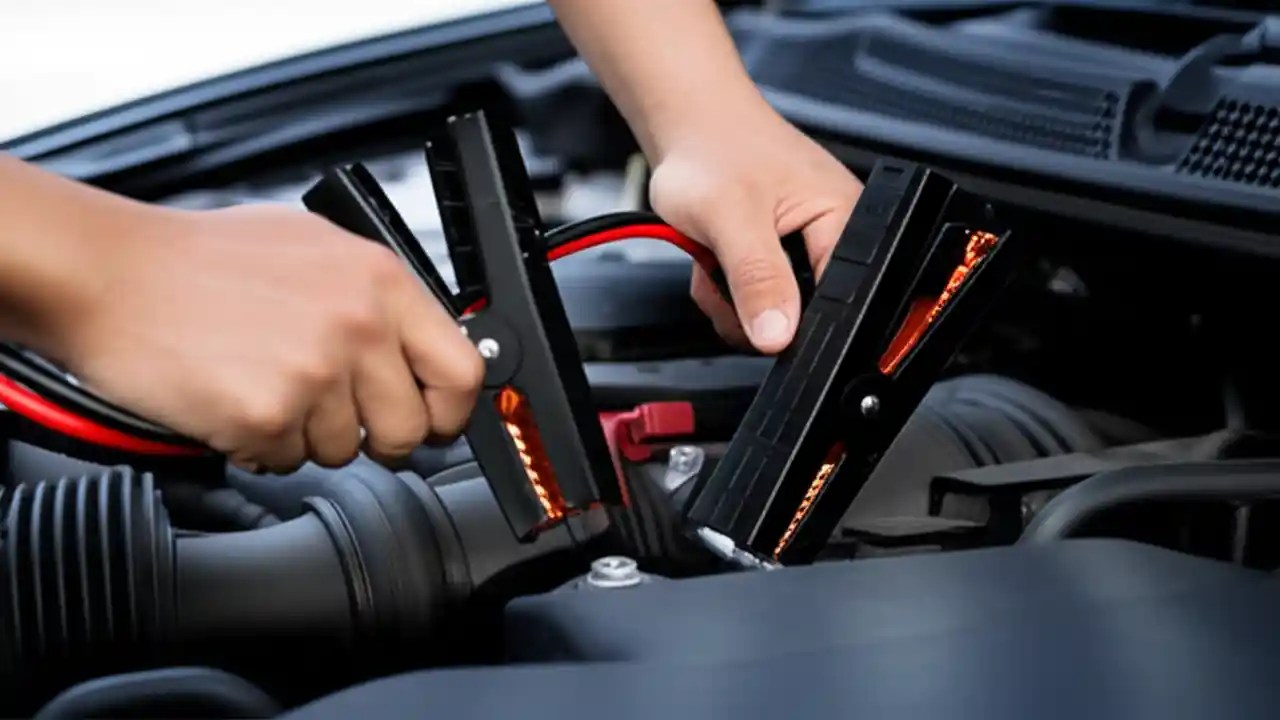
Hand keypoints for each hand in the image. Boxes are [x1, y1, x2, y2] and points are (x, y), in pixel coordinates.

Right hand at [54, 204, 483, 473]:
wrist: (110, 273)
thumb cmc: (201, 259)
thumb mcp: (314, 247)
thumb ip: (375, 297)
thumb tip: (423, 345)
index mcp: (379, 281)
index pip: (461, 370)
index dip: (450, 409)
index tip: (432, 417)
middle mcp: (358, 325)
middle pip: (409, 428)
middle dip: (376, 436)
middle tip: (334, 414)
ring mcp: (314, 373)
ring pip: (345, 451)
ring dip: (307, 435)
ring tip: (263, 382)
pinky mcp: (267, 415)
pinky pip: (286, 462)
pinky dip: (259, 445)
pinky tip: (232, 398)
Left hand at [649, 110, 863, 353]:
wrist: (685, 124)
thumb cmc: (713, 147)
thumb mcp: (733, 218)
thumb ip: (757, 278)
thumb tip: (778, 332)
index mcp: (847, 218)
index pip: (842, 300)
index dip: (798, 319)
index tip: (757, 312)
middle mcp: (832, 234)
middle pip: (805, 315)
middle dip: (754, 309)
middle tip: (724, 271)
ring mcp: (801, 247)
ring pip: (773, 315)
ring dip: (732, 300)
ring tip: (716, 257)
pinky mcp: (773, 256)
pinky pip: (754, 301)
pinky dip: (725, 291)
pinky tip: (715, 260)